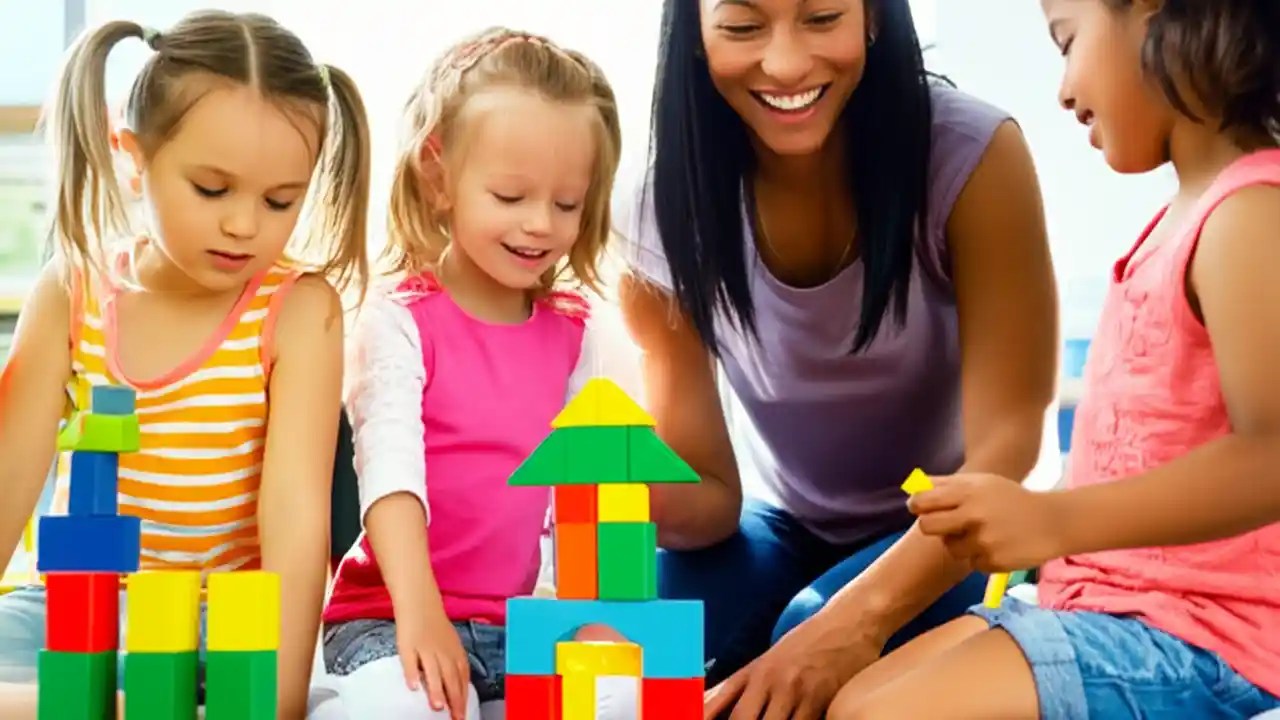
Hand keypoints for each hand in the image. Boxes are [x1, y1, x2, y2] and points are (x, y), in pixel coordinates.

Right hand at [395, 610, 470, 719]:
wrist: (420, 602)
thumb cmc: (436, 628)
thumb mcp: (451, 645)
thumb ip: (454, 665)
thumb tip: (458, 689)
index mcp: (455, 653)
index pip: (462, 678)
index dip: (462, 696)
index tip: (463, 714)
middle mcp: (443, 652)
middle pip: (450, 677)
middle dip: (454, 699)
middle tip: (455, 718)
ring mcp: (426, 648)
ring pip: (432, 671)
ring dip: (435, 689)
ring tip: (438, 707)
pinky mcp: (408, 644)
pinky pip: (410, 660)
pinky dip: (411, 673)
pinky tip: (412, 686)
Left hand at [703, 611, 880, 719]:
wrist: (848, 621)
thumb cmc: (807, 643)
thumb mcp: (768, 660)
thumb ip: (737, 688)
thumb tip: (702, 704)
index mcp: (753, 672)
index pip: (717, 702)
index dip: (706, 715)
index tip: (688, 718)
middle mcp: (769, 682)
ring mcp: (795, 692)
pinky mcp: (821, 701)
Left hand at [908, 472, 1068, 571]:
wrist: (1052, 521)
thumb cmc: (1010, 499)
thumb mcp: (980, 482)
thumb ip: (945, 484)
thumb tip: (913, 486)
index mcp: (968, 491)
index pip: (922, 501)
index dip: (917, 505)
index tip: (920, 508)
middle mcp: (973, 515)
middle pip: (926, 527)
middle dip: (932, 527)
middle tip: (946, 525)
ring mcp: (983, 540)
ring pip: (950, 547)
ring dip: (960, 543)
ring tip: (982, 534)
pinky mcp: (993, 561)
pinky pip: (971, 562)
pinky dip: (980, 556)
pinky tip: (998, 545)